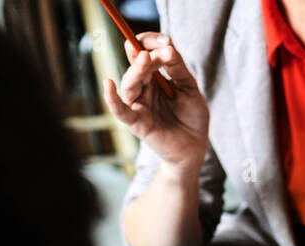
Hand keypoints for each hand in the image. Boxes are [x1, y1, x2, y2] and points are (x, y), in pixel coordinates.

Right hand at [102, 33, 209, 173]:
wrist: (195, 147)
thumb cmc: (192, 117)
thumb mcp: (189, 88)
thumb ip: (178, 69)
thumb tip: (168, 47)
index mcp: (155, 76)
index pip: (146, 52)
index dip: (151, 43)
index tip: (166, 40)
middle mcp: (143, 87)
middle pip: (137, 66)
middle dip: (145, 56)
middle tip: (154, 51)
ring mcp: (138, 104)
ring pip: (130, 84)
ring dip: (136, 70)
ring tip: (146, 58)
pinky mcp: (136, 122)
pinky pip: (120, 110)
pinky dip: (112, 98)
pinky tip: (109, 84)